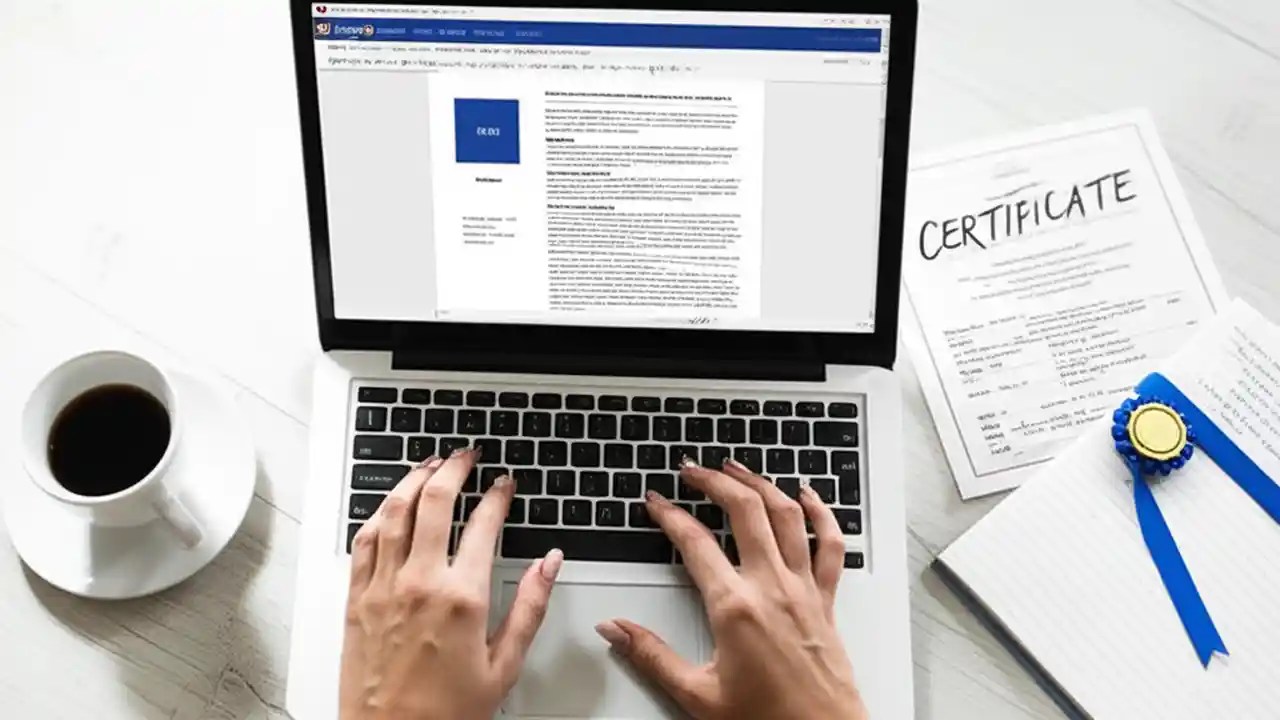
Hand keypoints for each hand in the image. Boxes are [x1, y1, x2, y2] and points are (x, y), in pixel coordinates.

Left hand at [340, 450, 563, 719]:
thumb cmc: (444, 713)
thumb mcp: (504, 665)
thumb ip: (530, 607)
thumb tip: (549, 564)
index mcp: (462, 598)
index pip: (483, 523)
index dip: (497, 494)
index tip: (504, 484)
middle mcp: (419, 584)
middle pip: (434, 500)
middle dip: (454, 468)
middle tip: (466, 455)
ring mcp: (382, 588)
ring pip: (394, 511)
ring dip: (413, 479)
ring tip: (429, 464)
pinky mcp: (355, 599)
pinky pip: (364, 541)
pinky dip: (378, 513)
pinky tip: (390, 505)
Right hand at [595, 458, 866, 719]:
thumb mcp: (698, 695)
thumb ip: (651, 656)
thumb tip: (615, 631)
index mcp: (735, 608)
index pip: (694, 542)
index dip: (669, 515)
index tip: (655, 502)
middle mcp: (772, 588)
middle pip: (744, 510)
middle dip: (713, 481)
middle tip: (691, 470)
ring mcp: (804, 589)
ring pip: (786, 515)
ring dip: (760, 483)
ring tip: (737, 467)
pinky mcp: (827, 599)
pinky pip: (829, 543)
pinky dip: (820, 512)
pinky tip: (808, 496)